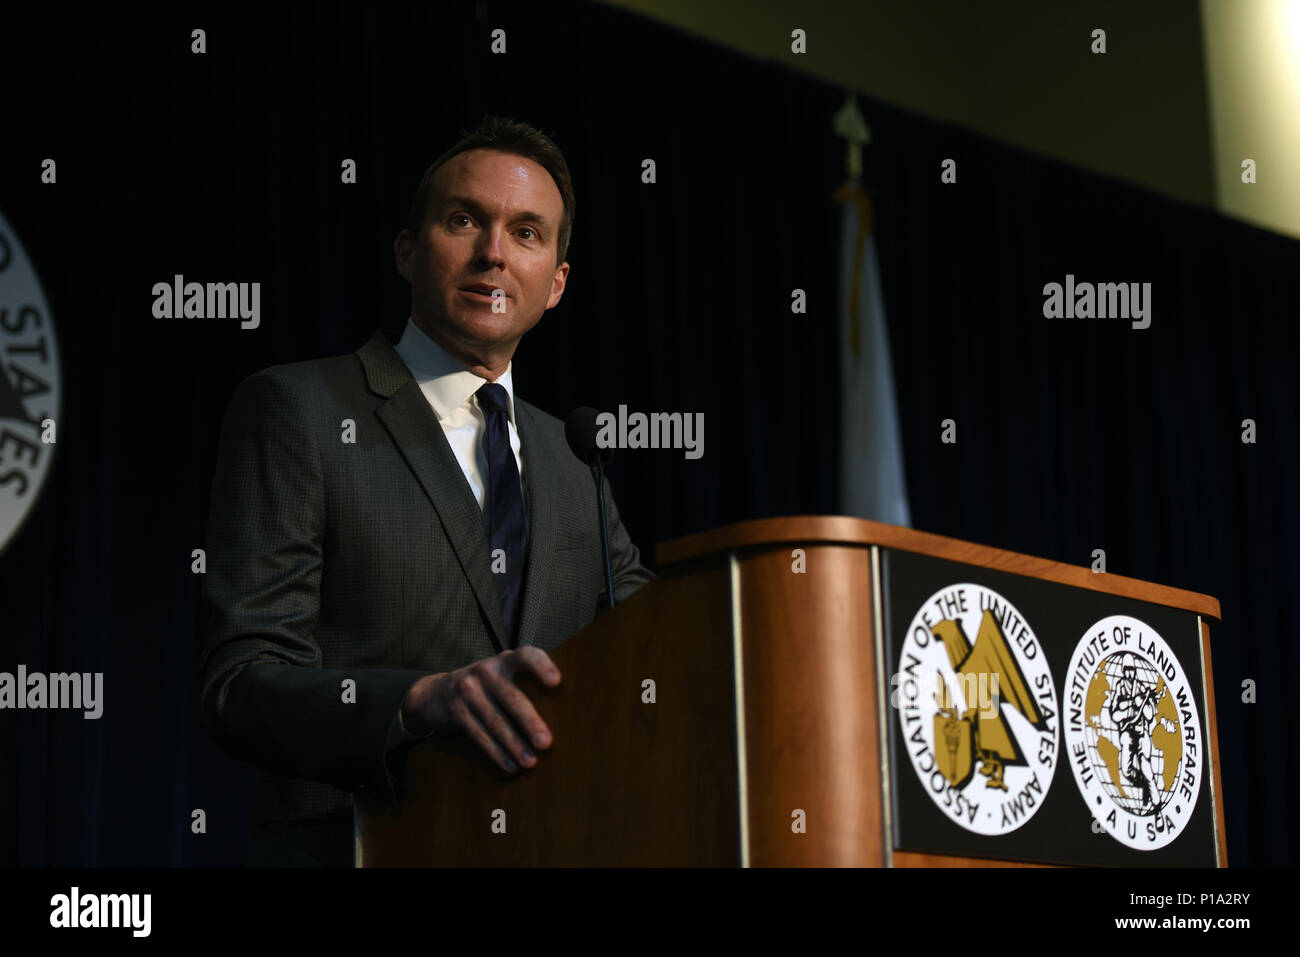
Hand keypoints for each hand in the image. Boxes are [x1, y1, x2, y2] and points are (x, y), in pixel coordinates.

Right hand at [401, 648, 560, 773]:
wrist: (436, 693)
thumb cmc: (485, 687)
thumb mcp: (501, 675)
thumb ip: (524, 683)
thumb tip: (565, 713)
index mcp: (505, 661)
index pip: (526, 656)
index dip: (541, 666)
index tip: (556, 682)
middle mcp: (486, 671)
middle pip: (512, 698)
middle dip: (530, 722)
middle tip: (546, 743)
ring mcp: (469, 690)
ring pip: (496, 721)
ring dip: (514, 745)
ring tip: (531, 762)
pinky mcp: (457, 711)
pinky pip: (479, 735)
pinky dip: (496, 753)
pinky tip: (510, 766)